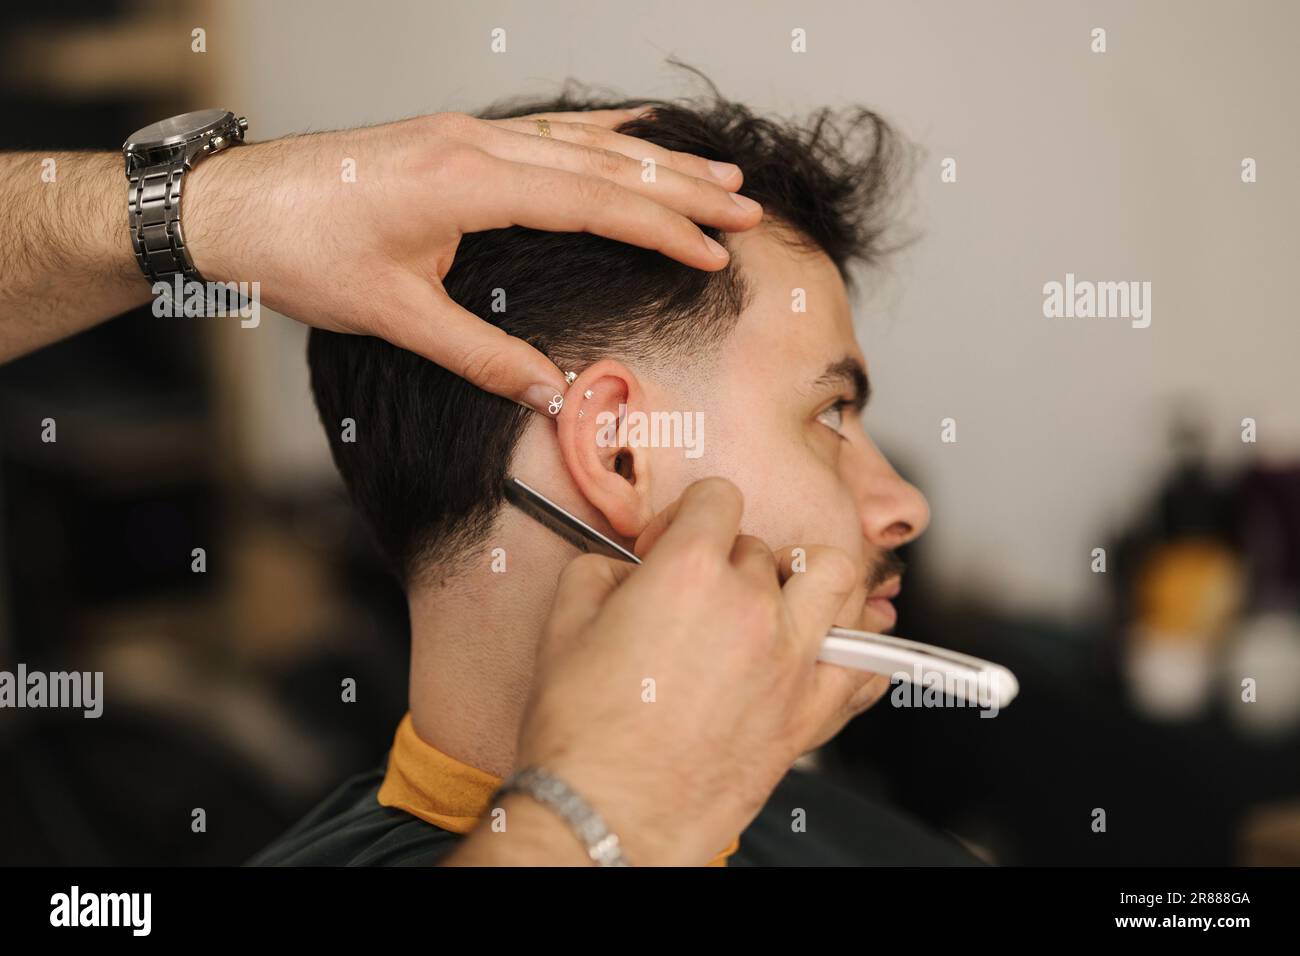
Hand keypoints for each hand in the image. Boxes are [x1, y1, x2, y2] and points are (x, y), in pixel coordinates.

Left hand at [182, 108, 762, 412]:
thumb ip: (482, 356)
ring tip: (718, 174)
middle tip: (748, 208)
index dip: (661, 231)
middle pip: (603, 163)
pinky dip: (600, 133)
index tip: (716, 253)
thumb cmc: (303, 254)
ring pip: (582, 140)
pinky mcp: (455, 137)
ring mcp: (466, 132)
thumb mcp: (395, 317)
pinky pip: (546, 127)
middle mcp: (476, 144)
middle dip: (682, 190)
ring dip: (653, 160)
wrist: (236, 206)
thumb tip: (550, 392)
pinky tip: (635, 134)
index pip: (591, 204)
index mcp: (468, 184)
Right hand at [513, 477, 879, 865]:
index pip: (718, 496)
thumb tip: (627, 571)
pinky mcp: (808, 714)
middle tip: (696, 597)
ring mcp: (791, 659)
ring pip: (835, 577)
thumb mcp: (564, 621)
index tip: (666, 546)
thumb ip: (602, 571)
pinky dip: (860, 649)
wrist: (606, 812)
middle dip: (725, 562)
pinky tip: (836, 650)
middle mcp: (752, 606)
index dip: (685, 514)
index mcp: (691, 570)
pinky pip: (865, 664)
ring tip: (776, 601)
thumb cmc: (584, 731)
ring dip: (805, 578)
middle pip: (760, 547)